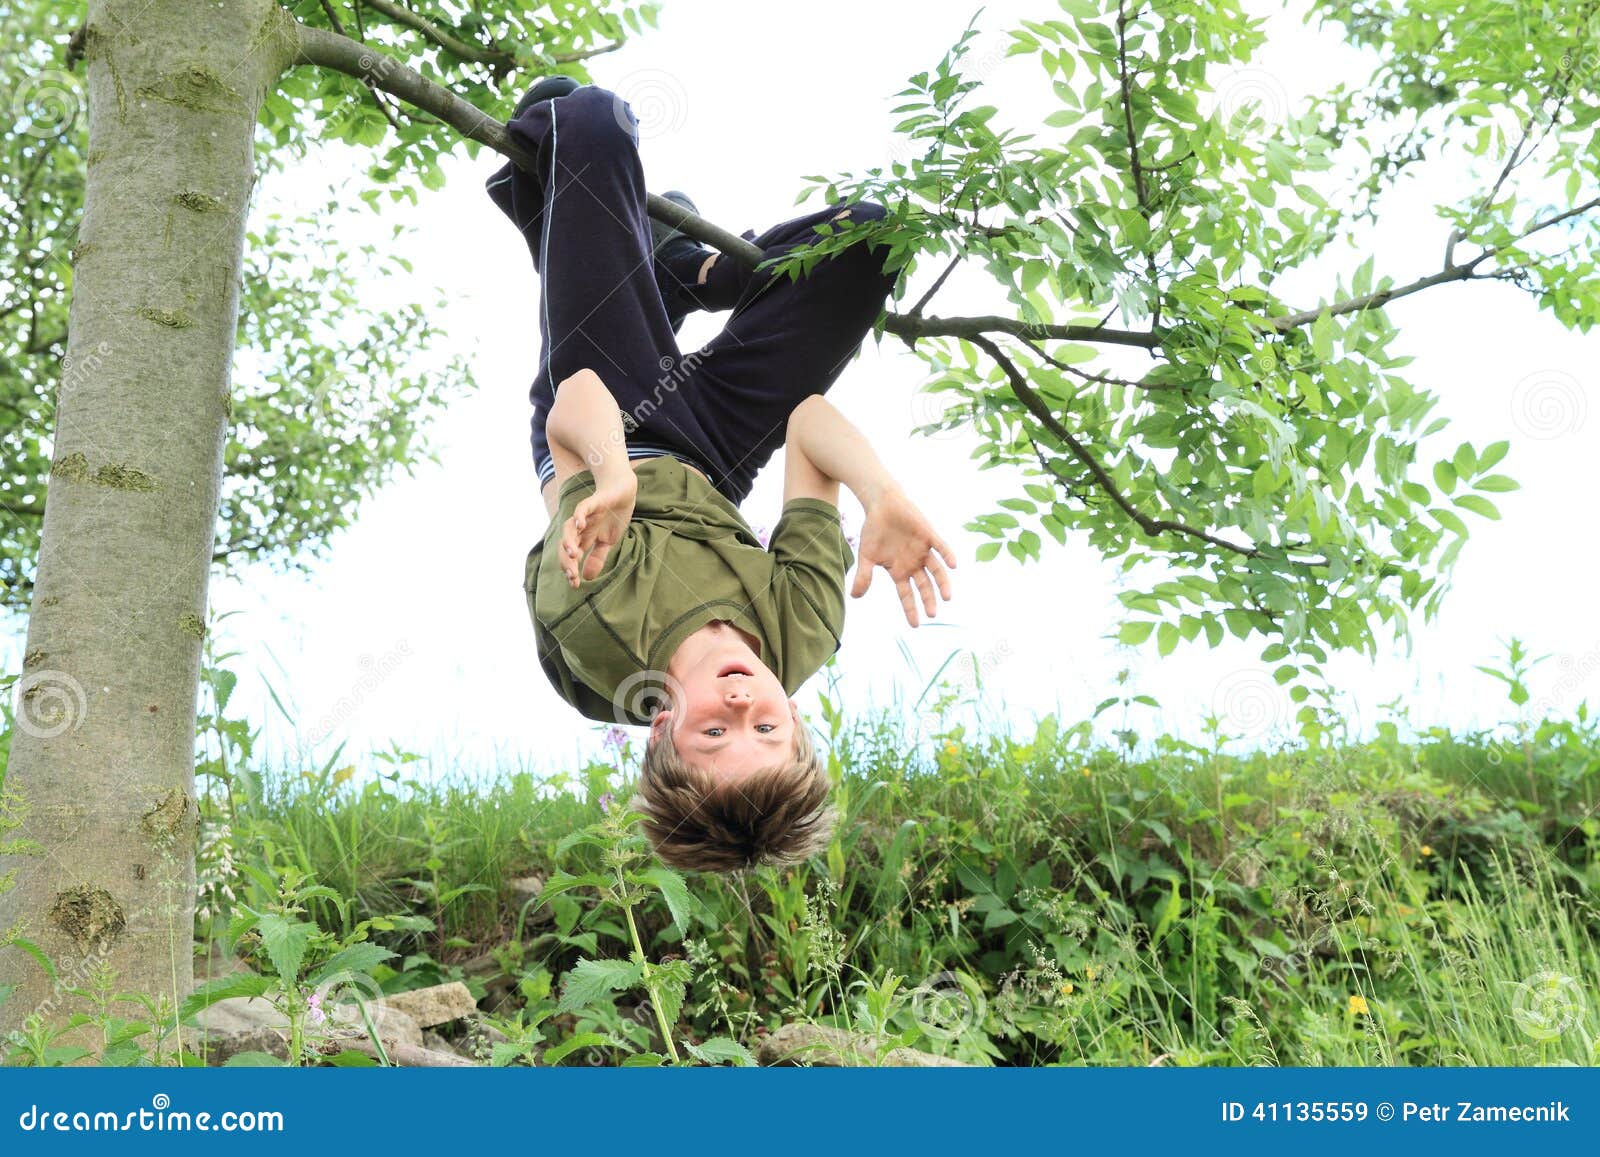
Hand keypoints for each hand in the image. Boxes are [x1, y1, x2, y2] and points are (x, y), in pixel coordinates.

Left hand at [560, 469, 636, 586]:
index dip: (571, 569)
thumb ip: (597, 558)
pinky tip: (580, 525)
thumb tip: (587, 577)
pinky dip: (579, 516)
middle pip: (566, 544)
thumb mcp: (608, 542)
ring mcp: (585, 515)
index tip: (574, 584)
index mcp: (583, 538)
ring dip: (569, 540)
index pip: (571, 556)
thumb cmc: (614, 516)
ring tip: (572, 554)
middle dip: (567, 560)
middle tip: (572, 574)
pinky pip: (582, 508)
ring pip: (569, 527)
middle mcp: (580, 528)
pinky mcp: (593, 502)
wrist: (623, 492)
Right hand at [851, 483, 955, 625]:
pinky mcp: (929, 535)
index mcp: (900, 571)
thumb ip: (863, 576)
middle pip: (924, 585)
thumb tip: (854, 597)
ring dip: (942, 583)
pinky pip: (941, 547)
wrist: (881, 505)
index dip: (911, 609)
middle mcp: (914, 564)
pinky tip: (954, 565)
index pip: (907, 594)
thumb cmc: (874, 531)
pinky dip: (947, 555)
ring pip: (936, 570)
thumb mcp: (866, 556)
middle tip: (932, 614)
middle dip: (928, 599)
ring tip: (947, 597)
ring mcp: (923, 550)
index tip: (915, 625)